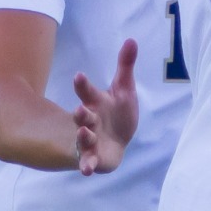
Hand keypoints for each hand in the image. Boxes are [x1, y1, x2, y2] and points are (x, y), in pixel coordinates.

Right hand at [71, 39, 138, 175]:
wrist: (117, 140)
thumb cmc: (117, 112)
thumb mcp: (124, 88)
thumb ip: (125, 66)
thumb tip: (131, 39)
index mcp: (95, 102)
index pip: (87, 91)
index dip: (83, 84)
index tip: (79, 76)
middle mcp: (89, 120)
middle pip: (82, 116)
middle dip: (81, 114)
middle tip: (81, 111)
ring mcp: (89, 139)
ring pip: (83, 138)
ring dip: (83, 136)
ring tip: (84, 133)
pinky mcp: (93, 157)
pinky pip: (88, 161)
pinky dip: (87, 165)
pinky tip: (87, 170)